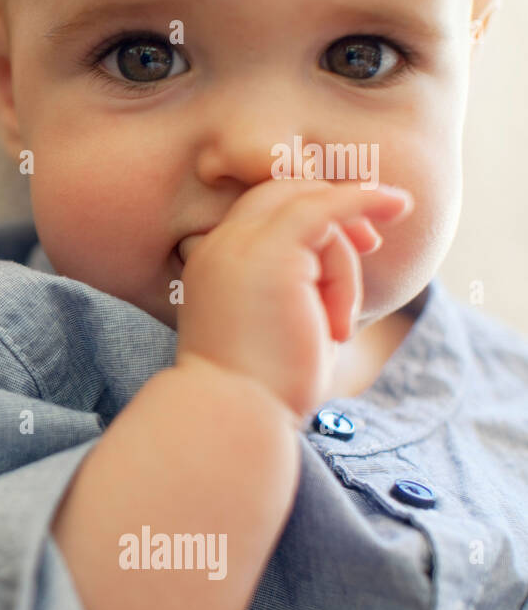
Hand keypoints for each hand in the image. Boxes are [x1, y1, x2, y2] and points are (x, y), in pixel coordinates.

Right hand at [174, 177, 414, 422]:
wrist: (234, 413)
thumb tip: (332, 284)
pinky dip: (362, 201)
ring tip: (334, 326)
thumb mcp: (275, 329)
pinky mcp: (271, 253)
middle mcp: (219, 248)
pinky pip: (325, 208)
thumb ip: (292, 292)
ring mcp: (241, 246)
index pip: (261, 213)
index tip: (356, 246)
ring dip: (344, 265)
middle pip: (284, 196)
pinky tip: (397, 205)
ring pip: (312, 213)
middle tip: (372, 245)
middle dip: (334, 211)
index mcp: (213, 266)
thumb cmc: (259, 389)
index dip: (310, 216)